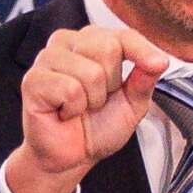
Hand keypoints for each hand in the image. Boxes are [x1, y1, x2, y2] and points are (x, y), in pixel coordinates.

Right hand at [6, 21, 180, 192]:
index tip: (157, 64)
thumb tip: (159, 61)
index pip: (123, 34)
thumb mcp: (132, 104)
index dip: (142, 51)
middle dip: (110, 84)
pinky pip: (69, 89)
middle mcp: (68, 43)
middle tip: (96, 101)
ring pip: (90, 72)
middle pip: (108, 47)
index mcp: (92, 42)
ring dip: (92, 100)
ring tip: (79, 108)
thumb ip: (145, 79)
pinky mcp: (33, 80)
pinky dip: (73, 109)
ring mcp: (47, 59)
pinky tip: (64, 112)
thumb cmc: (96, 128)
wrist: (71, 158)